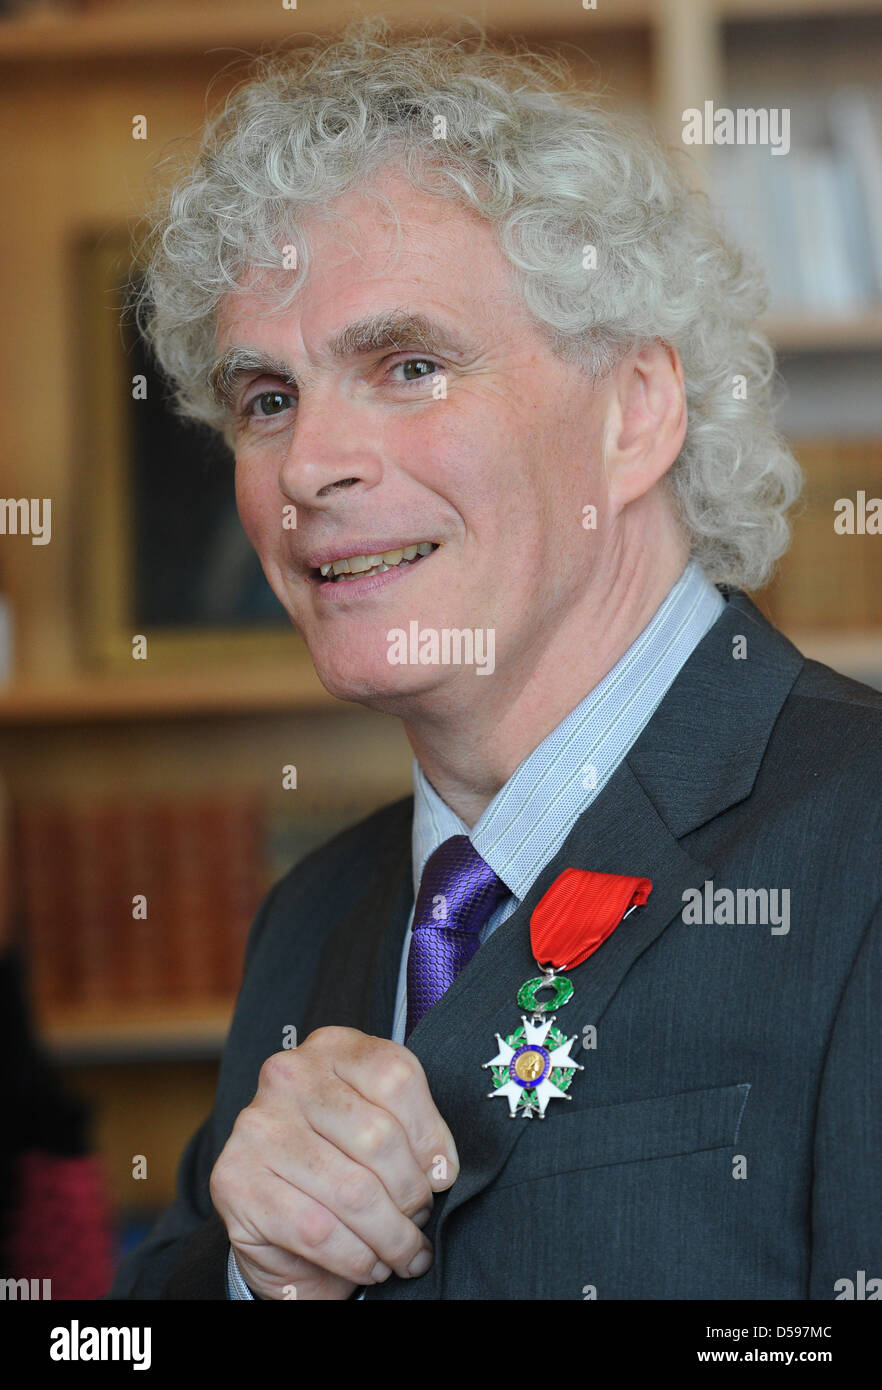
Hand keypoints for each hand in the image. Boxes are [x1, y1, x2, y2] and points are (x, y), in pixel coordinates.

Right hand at [210, 1026, 458, 1299]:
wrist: (274, 1217)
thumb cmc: (340, 1163)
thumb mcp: (378, 1126)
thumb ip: (410, 1132)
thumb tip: (440, 1170)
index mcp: (331, 1048)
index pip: (396, 1076)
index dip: (430, 1135)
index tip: (442, 1176)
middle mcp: (289, 1076)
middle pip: (378, 1135)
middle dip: (412, 1195)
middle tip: (420, 1221)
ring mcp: (257, 1126)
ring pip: (353, 1191)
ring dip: (392, 1236)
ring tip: (404, 1253)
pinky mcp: (236, 1181)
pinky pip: (319, 1231)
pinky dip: (357, 1259)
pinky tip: (369, 1265)